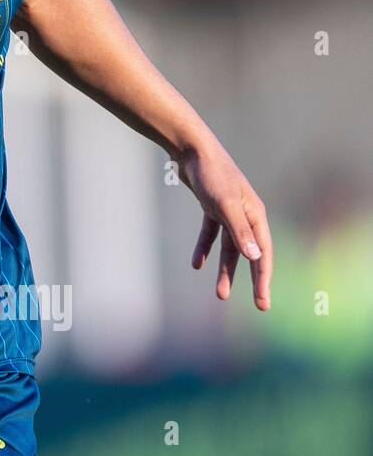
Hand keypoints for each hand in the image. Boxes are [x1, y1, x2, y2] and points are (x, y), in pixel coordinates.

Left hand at [177, 142, 272, 309]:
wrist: (191, 150)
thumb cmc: (211, 175)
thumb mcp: (224, 204)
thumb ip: (239, 231)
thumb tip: (255, 256)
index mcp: (255, 216)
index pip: (263, 254)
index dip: (263, 279)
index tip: (262, 301)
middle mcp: (246, 215)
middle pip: (250, 254)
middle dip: (253, 280)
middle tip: (258, 305)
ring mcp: (228, 212)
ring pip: (229, 248)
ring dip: (225, 270)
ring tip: (221, 294)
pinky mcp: (212, 207)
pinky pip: (211, 234)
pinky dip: (204, 249)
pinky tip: (197, 264)